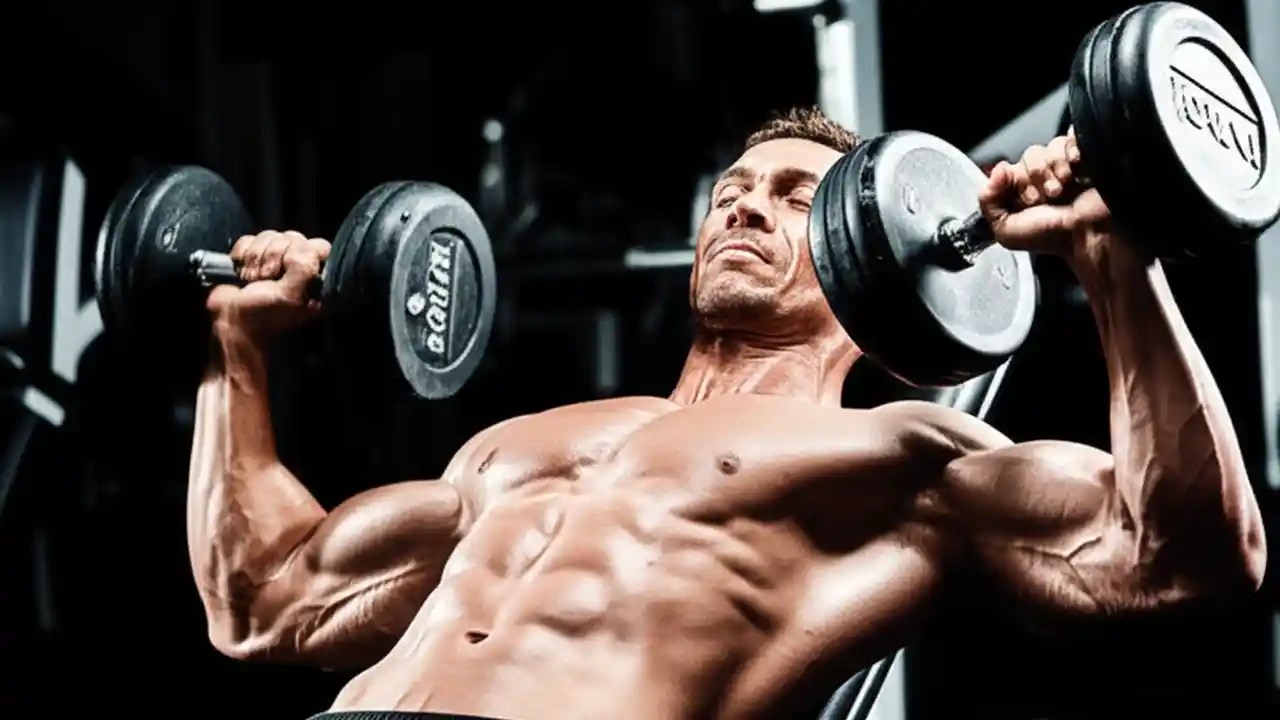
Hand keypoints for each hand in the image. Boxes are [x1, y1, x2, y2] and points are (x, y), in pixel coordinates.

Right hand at [206, 230, 329, 342]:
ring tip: (252, 280)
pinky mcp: (252, 254)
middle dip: (273, 258)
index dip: (299, 254)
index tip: (285, 273)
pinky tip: (242, 273)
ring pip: (269, 236)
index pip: (318, 245)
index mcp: (315, 276)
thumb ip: (305, 270)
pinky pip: (249, 239)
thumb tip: (303, 248)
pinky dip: (242, 255)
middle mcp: (298, 265)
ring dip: (256, 259)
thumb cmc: (264, 314)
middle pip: (292, 237)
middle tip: (266, 280)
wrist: (231, 321)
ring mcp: (274, 258)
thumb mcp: (292, 296)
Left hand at [978, 129, 1112, 257]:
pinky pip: (1073, 137)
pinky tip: (1077, 166)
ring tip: (1066, 188)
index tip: (1030, 201)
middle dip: (1039, 176)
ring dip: (1057, 167)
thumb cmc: (1051, 237)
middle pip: (1032, 153)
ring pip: (1052, 145)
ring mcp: (1066, 165)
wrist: (1090, 236)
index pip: (1011, 166)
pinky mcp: (1087, 157)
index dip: (1018, 181)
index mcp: (1021, 189)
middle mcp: (1043, 175)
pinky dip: (1073, 149)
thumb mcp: (1007, 231)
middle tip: (1051, 196)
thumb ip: (989, 203)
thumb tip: (997, 169)